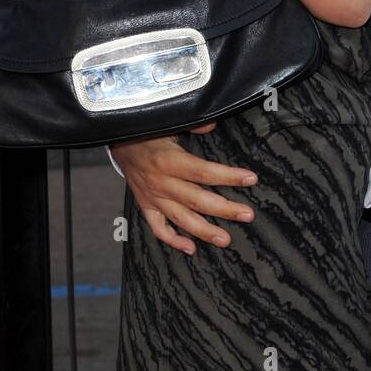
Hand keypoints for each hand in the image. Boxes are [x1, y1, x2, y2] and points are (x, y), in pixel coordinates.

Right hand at [112, 121, 257, 254]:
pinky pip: (158, 228)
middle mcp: (162, 182)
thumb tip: (214, 122)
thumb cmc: (149, 133)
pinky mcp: (146, 206)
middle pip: (197, 200)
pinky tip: (191, 248)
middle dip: (224, 209)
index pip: (203, 172)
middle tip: (247, 215)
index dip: (228, 176)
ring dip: (204, 231)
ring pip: (181, 219)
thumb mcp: (169, 123)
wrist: (119, 142)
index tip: (250, 179)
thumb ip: (193, 125)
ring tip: (225, 240)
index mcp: (169, 161)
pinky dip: (174, 240)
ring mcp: (153, 197)